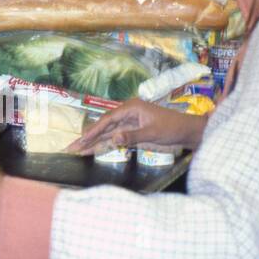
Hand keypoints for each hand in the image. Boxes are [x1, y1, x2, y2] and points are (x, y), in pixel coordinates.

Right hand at [68, 98, 205, 154]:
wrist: (186, 131)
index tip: (82, 139)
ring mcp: (129, 124)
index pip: (108, 119)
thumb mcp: (153, 133)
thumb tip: (113, 139)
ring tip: (76, 150)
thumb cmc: (172, 128)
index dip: (93, 130)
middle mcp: (127, 114)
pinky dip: (103, 145)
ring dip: (92, 142)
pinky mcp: (132, 133)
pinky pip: (114, 139)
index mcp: (131, 108)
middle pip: (103, 126)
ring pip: (106, 134)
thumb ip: (132, 136)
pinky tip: (92, 150)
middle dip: (87, 137)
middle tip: (72, 147)